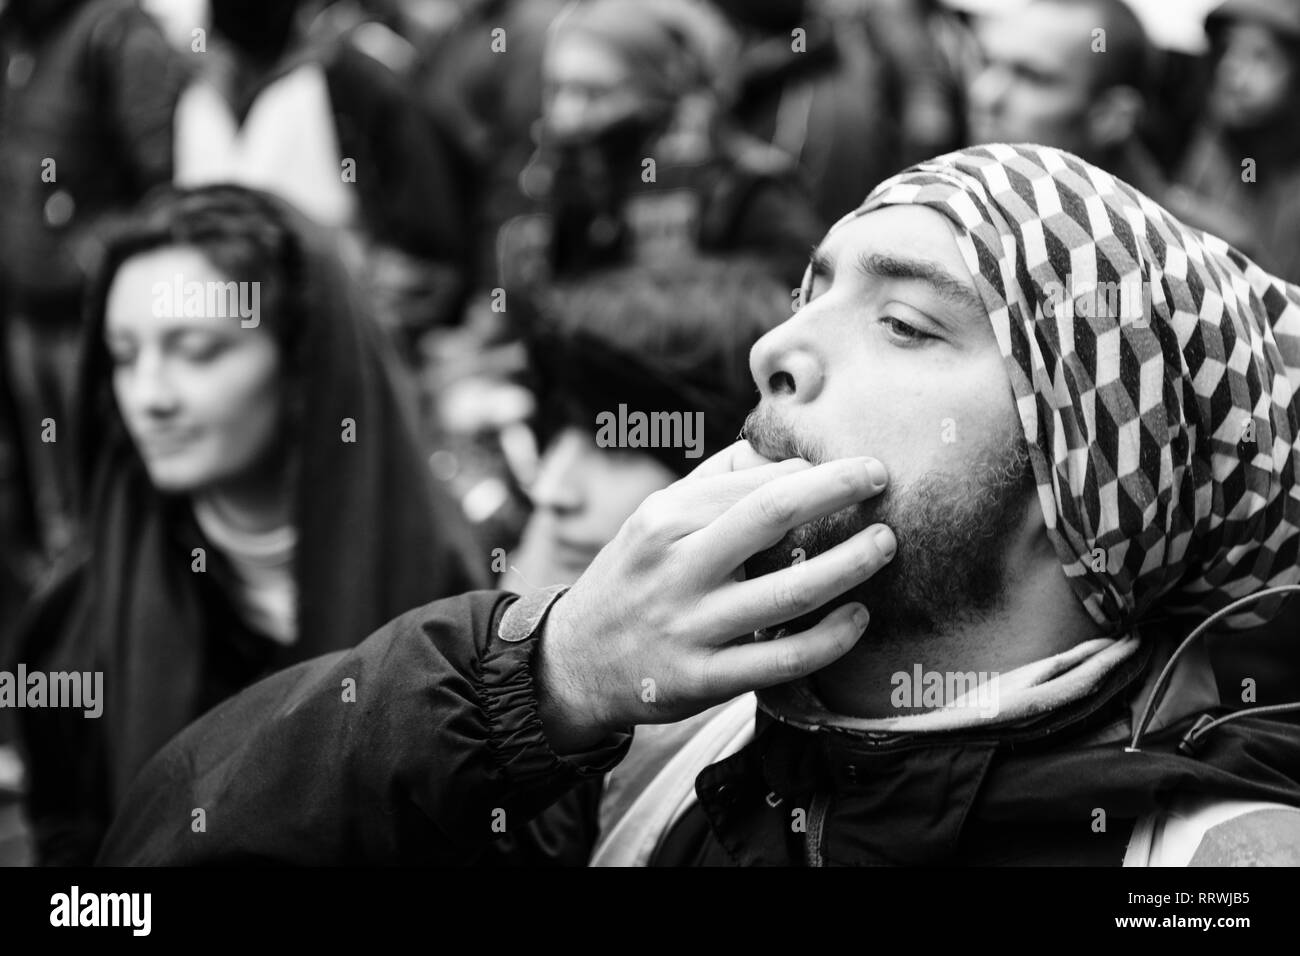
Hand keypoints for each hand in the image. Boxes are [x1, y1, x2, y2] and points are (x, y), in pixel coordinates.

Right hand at [535, 441, 895, 751]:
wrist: (572, 663)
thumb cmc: (630, 580)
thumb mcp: (651, 522)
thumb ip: (710, 485)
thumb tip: (777, 452)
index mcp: (664, 520)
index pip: (753, 484)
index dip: (811, 475)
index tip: (850, 472)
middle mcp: (676, 567)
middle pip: (771, 515)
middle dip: (837, 489)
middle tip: (882, 476)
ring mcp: (689, 626)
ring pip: (787, 593)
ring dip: (849, 564)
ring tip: (886, 543)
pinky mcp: (702, 679)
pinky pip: (780, 659)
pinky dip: (829, 639)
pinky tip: (859, 618)